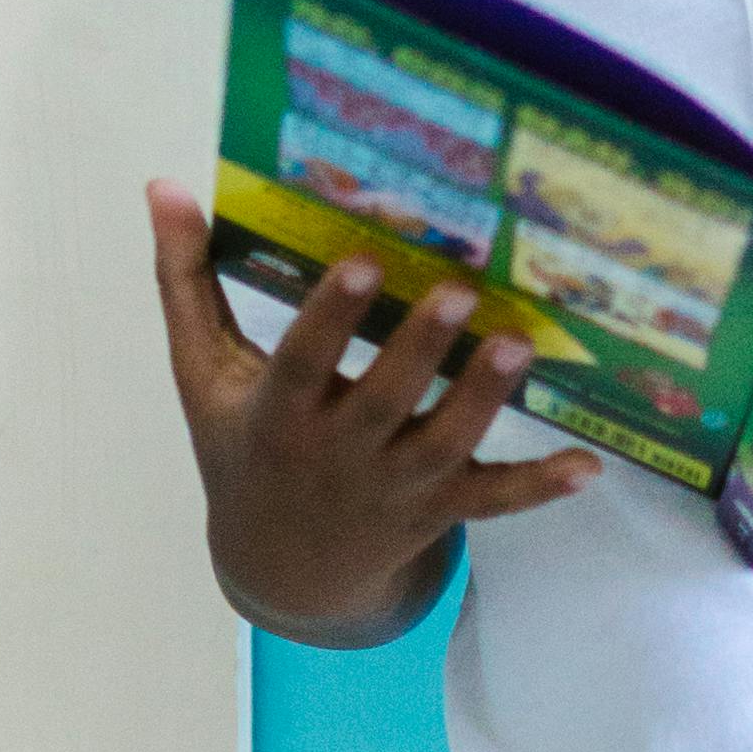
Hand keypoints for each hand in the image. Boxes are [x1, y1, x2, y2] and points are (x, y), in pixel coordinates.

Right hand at [149, 183, 601, 643]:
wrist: (280, 566)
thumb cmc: (243, 444)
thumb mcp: (203, 372)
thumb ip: (184, 280)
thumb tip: (163, 185)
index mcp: (279, 413)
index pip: (303, 361)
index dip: (331, 316)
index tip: (360, 262)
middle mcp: (338, 454)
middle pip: (383, 401)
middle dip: (420, 351)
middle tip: (458, 294)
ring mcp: (394, 486)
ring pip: (445, 446)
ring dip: (482, 399)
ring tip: (517, 345)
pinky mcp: (439, 508)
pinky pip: (494, 501)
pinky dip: (540, 487)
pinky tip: (589, 465)